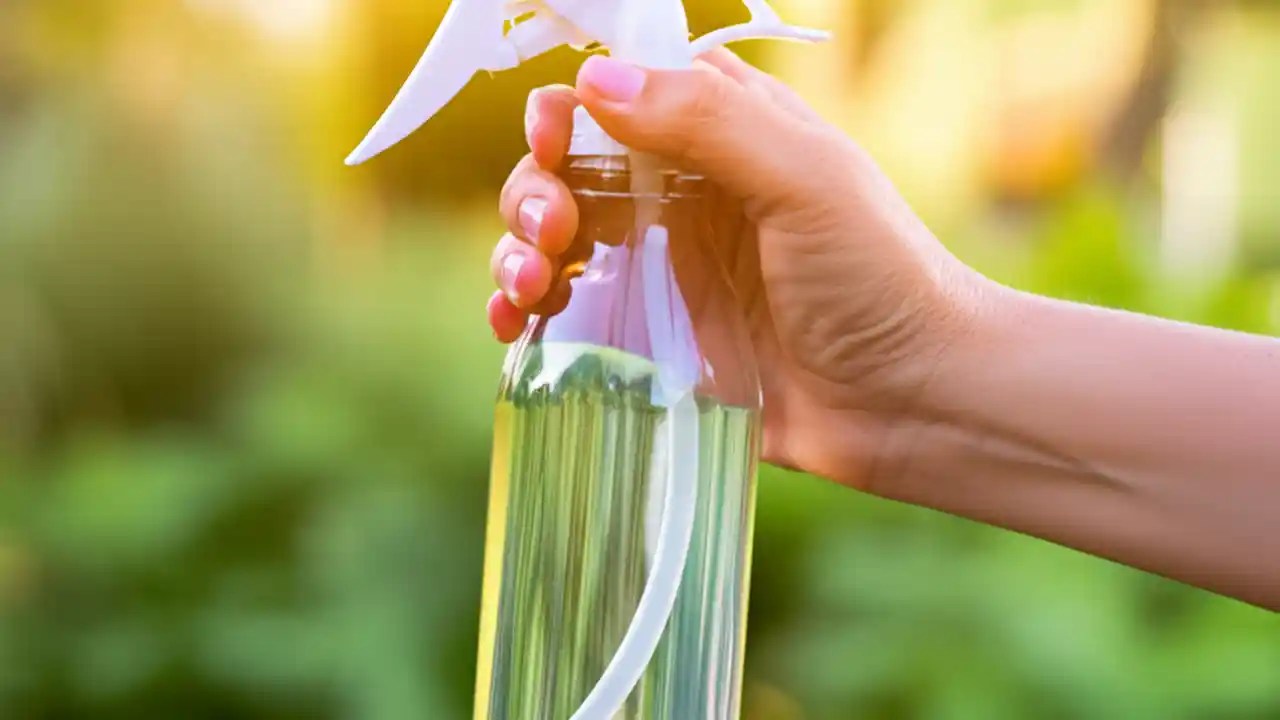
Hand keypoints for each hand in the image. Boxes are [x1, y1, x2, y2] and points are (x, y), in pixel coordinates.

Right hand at [487, 50, 995, 490]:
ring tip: (526, 288)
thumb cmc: (880, 277)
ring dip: (517, 252)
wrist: (916, 401)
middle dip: (535, 191)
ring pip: (555, 242)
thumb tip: (593, 80)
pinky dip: (524, 315)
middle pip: (568, 170)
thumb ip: (706, 120)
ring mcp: (665, 272)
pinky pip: (568, 317)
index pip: (616, 97)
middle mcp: (684, 196)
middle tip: (554, 232)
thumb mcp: (805, 178)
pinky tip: (512, 327)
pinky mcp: (654, 342)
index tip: (557, 141)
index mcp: (720, 136)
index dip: (569, 112)